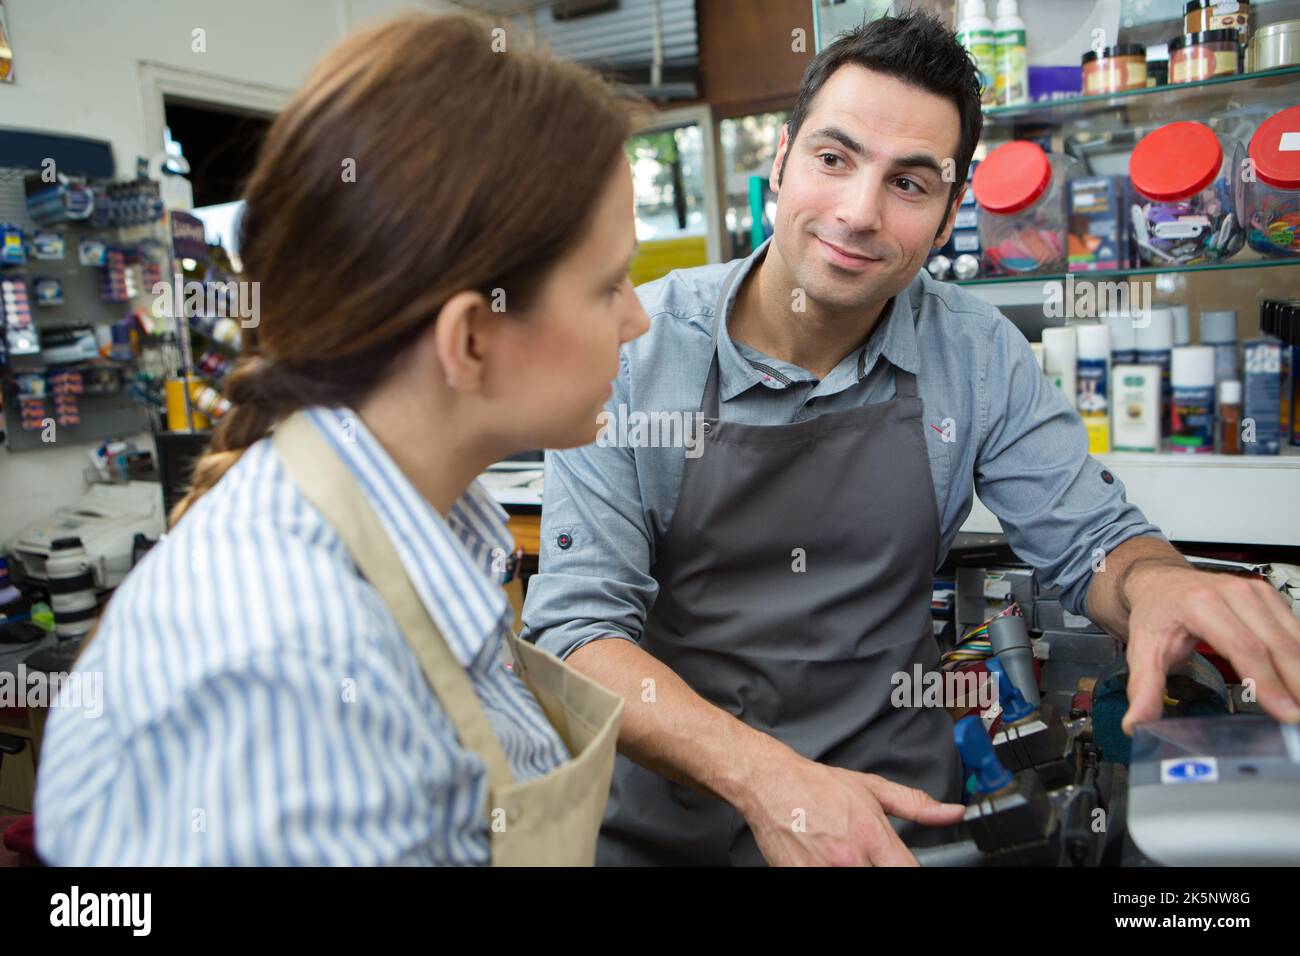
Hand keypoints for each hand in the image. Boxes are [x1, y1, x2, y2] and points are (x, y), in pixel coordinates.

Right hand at [739, 749, 965, 865]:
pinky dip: (829, 875)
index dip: (911, 872)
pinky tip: (825, 861)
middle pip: (883, 881)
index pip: (909, 872)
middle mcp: (850, 858)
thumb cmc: (817, 786)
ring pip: (854, 885)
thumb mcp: (872, 788)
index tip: (904, 866)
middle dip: (880, 871)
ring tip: (843, 858)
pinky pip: (824, 886)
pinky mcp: (800, 877)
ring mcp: (823, 872)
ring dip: (855, 873)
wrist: (770, 783)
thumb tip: (953, 812)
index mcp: (872, 835)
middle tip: (868, 859)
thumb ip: (916, 805)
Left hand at [1122, 564, 1299, 733]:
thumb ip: (1144, 688)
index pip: (1244, 648)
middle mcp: (1234, 594)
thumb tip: (1137, 721)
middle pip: (1277, 645)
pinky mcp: (1270, 598)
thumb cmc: (1156, 612)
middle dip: (1296, 684)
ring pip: (1293, 638)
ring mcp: (1255, 593)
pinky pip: (1296, 631)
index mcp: (1202, 604)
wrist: (1160, 583)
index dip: (1268, 683)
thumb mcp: (1143, 649)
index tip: (1285, 712)